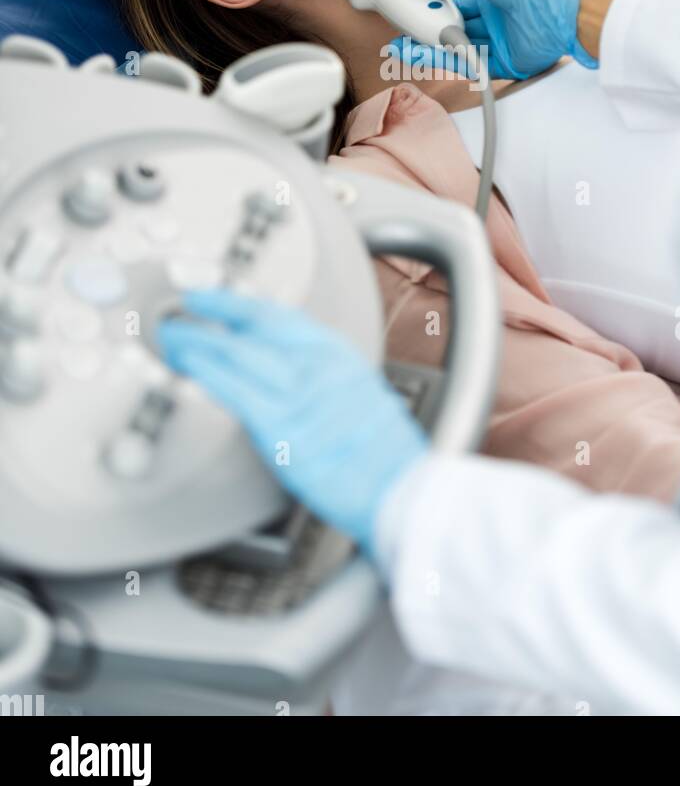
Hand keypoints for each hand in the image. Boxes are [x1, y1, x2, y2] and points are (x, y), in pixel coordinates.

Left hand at [159, 289, 428, 557]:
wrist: (401, 489)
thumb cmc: (383, 453)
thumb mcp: (358, 393)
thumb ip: (320, 376)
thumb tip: (282, 369)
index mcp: (336, 354)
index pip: (278, 314)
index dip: (238, 301)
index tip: (211, 296)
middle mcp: (318, 365)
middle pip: (254, 326)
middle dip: (212, 312)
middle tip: (181, 310)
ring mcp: (302, 395)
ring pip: (240, 354)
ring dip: (200, 342)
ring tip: (173, 337)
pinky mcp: (286, 429)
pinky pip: (238, 393)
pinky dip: (210, 374)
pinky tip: (189, 367)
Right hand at [406, 0, 611, 78]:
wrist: (559, 7)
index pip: (456, 4)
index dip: (433, 8)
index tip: (410, 10)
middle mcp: (495, 20)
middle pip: (453, 29)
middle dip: (426, 33)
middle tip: (400, 35)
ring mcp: (499, 43)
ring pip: (457, 48)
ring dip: (429, 50)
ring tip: (401, 50)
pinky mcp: (505, 64)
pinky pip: (470, 64)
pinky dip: (446, 61)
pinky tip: (424, 57)